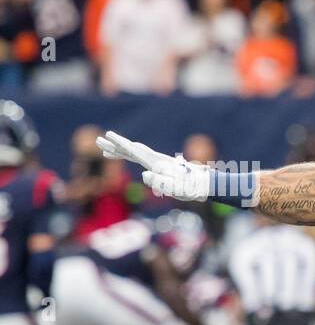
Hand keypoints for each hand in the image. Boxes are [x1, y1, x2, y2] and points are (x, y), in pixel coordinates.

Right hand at [96, 131, 210, 200]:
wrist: (206, 185)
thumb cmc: (191, 189)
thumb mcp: (175, 188)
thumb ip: (160, 182)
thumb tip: (144, 175)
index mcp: (157, 163)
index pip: (134, 151)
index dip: (120, 144)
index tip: (107, 135)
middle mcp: (157, 160)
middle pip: (131, 150)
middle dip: (114, 146)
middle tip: (98, 140)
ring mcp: (160, 163)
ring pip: (135, 154)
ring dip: (120, 151)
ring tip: (105, 150)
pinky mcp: (163, 168)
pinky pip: (142, 160)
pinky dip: (131, 157)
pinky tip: (128, 157)